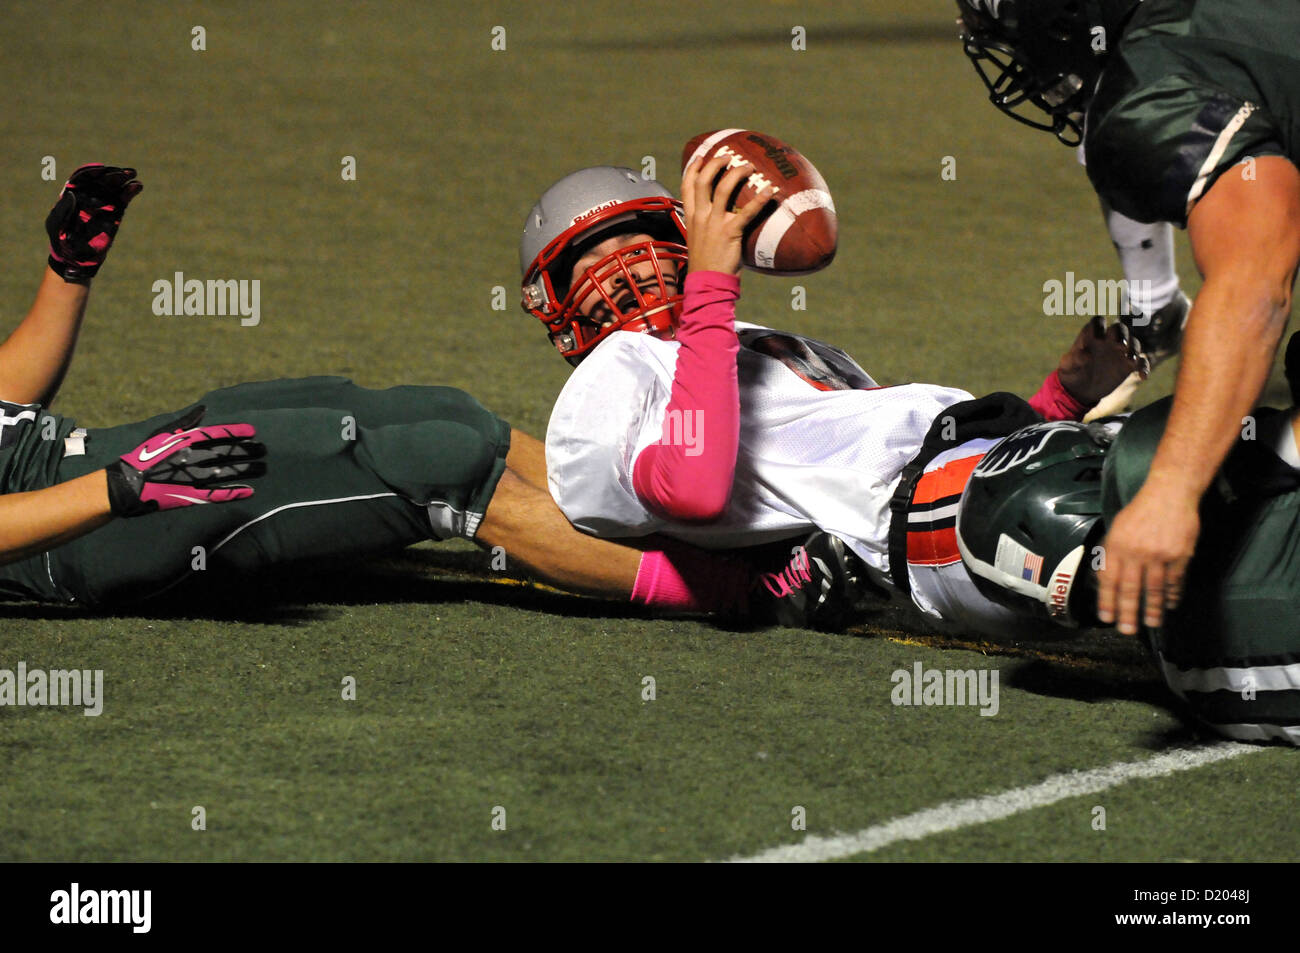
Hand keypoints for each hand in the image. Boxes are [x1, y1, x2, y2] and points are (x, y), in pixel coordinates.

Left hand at [46, 164, 142, 282]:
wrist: (75, 257)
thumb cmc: (60, 240)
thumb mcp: (56, 224)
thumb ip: (62, 209)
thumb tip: (71, 194)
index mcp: (72, 194)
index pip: (82, 178)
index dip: (92, 172)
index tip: (101, 169)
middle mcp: (88, 195)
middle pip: (101, 180)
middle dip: (112, 174)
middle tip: (124, 172)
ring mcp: (103, 203)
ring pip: (113, 187)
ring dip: (123, 180)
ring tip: (133, 174)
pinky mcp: (115, 213)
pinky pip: (123, 199)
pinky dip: (129, 191)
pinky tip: (136, 186)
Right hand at [105, 406, 265, 516]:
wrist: (126, 485)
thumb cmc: (143, 456)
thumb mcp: (162, 433)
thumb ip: (185, 422)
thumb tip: (204, 409)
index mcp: (187, 441)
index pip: (219, 434)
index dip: (238, 432)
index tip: (253, 432)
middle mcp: (194, 457)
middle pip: (228, 452)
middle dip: (249, 450)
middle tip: (264, 450)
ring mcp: (194, 477)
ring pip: (229, 472)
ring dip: (248, 470)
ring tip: (263, 468)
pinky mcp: (192, 496)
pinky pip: (218, 495)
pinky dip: (235, 493)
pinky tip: (250, 491)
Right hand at [681, 152, 773, 275]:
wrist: (706, 283)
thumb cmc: (707, 264)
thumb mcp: (700, 240)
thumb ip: (707, 225)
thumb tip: (724, 216)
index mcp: (691, 218)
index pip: (687, 186)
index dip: (693, 168)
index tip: (701, 156)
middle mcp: (701, 217)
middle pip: (703, 181)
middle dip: (716, 163)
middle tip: (729, 156)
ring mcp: (714, 224)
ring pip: (723, 189)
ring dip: (737, 174)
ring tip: (749, 167)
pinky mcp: (730, 233)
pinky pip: (747, 211)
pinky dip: (760, 199)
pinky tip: (772, 190)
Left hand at [1057, 316, 1147, 405]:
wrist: (1081, 389)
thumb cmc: (1072, 372)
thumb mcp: (1067, 367)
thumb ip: (1073, 359)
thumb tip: (1086, 354)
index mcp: (1092, 336)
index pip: (1098, 322)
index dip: (1098, 327)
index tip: (1096, 339)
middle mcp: (1108, 340)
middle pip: (1120, 329)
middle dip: (1122, 334)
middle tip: (1120, 345)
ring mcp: (1121, 352)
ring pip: (1134, 343)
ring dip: (1134, 349)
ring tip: (1130, 360)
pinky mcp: (1129, 365)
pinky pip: (1141, 362)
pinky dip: (1144, 367)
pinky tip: (1143, 376)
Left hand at [1095, 483, 1199, 633]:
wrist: (1170, 493)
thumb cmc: (1141, 510)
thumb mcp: (1118, 527)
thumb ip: (1112, 552)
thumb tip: (1106, 578)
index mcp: (1116, 545)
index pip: (1109, 579)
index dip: (1107, 601)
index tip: (1107, 618)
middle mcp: (1136, 553)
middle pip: (1130, 589)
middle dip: (1128, 612)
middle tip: (1127, 631)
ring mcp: (1159, 555)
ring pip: (1154, 589)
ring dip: (1152, 609)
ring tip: (1151, 624)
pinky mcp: (1180, 556)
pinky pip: (1175, 581)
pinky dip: (1172, 595)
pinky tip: (1169, 605)